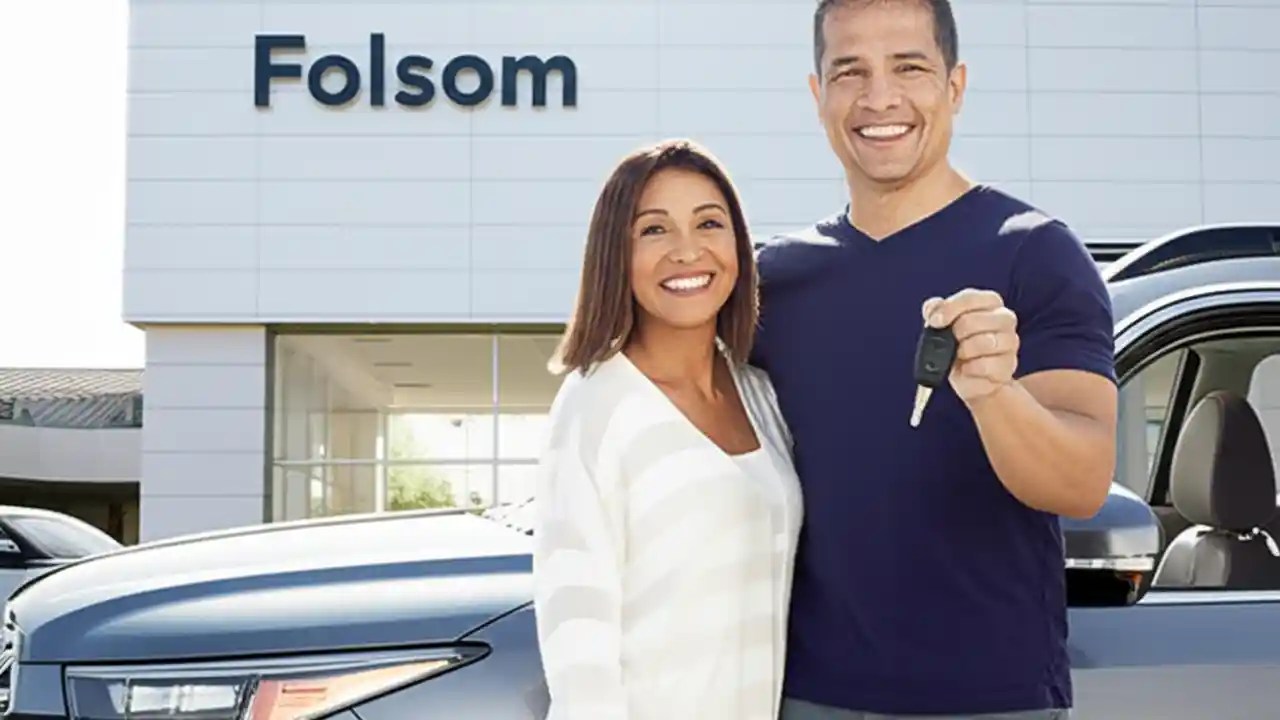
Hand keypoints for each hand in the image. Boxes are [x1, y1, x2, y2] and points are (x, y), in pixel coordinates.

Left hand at [922, 289, 1018, 406]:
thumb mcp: (942, 324)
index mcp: (989, 303)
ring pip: (986, 342)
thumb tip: (932, 309)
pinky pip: (987, 365)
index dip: (950, 308)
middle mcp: (1005, 319)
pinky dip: (970, 368)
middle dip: (957, 332)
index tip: (935, 322)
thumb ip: (935, 310)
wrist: (968, 377)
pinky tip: (967, 368)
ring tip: (960, 355)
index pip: (971, 297)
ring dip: (965, 350)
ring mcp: (1010, 343)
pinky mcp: (1008, 366)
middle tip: (951, 341)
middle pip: (978, 319)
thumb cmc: (957, 345)